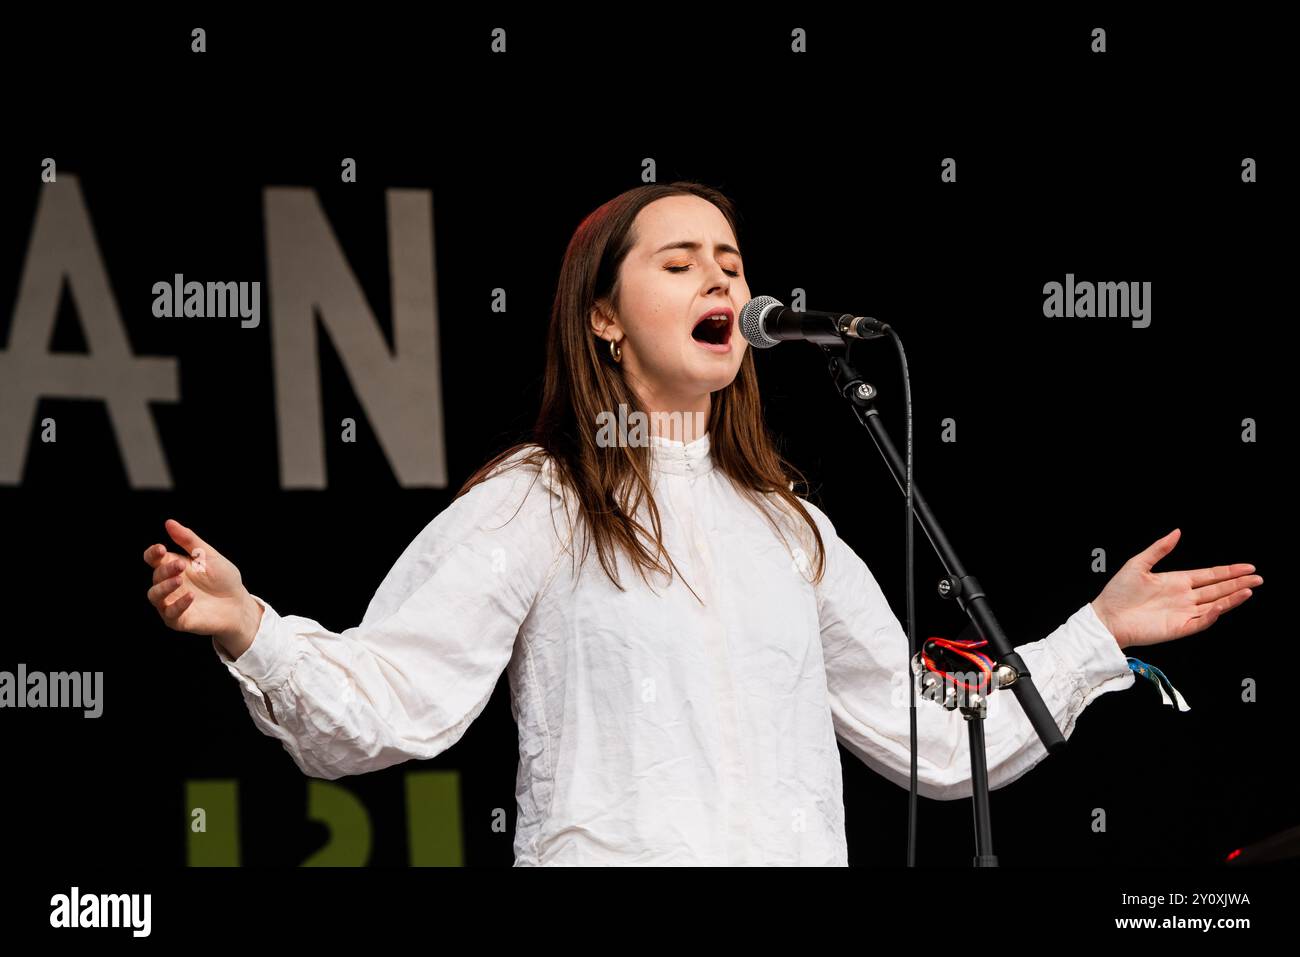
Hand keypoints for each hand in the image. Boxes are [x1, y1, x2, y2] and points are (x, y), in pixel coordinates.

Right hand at [143, 519, 259, 652]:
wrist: (239, 603)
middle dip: (165, 569)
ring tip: (179, 580)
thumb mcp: (208, 556)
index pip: (153, 559)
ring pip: (154, 596)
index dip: (153, 553)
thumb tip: (169, 522)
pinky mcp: (179, 620)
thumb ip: (189, 540)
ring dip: (164, 587)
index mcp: (174, 567)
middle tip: (180, 566)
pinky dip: (178, 605)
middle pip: (156, 576)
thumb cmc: (224, 578)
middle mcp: (169, 585)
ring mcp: (172, 603)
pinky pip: (170, 614)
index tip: (161, 549)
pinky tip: (191, 596)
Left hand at [1091, 528, 1261, 650]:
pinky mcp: (1179, 628)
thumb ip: (1159, 549)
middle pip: (1218, 589)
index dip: (1228, 571)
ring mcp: (1183, 613)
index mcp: (1177, 582)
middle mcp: (1184, 597)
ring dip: (1232, 598)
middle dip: (1238, 583)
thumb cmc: (1118, 592)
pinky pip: (1201, 621)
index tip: (1247, 566)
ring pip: (1215, 604)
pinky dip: (1213, 614)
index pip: (1209, 575)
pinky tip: (1222, 606)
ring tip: (1249, 589)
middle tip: (1257, 577)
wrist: (1106, 617)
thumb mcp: (1138, 564)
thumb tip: (1177, 532)